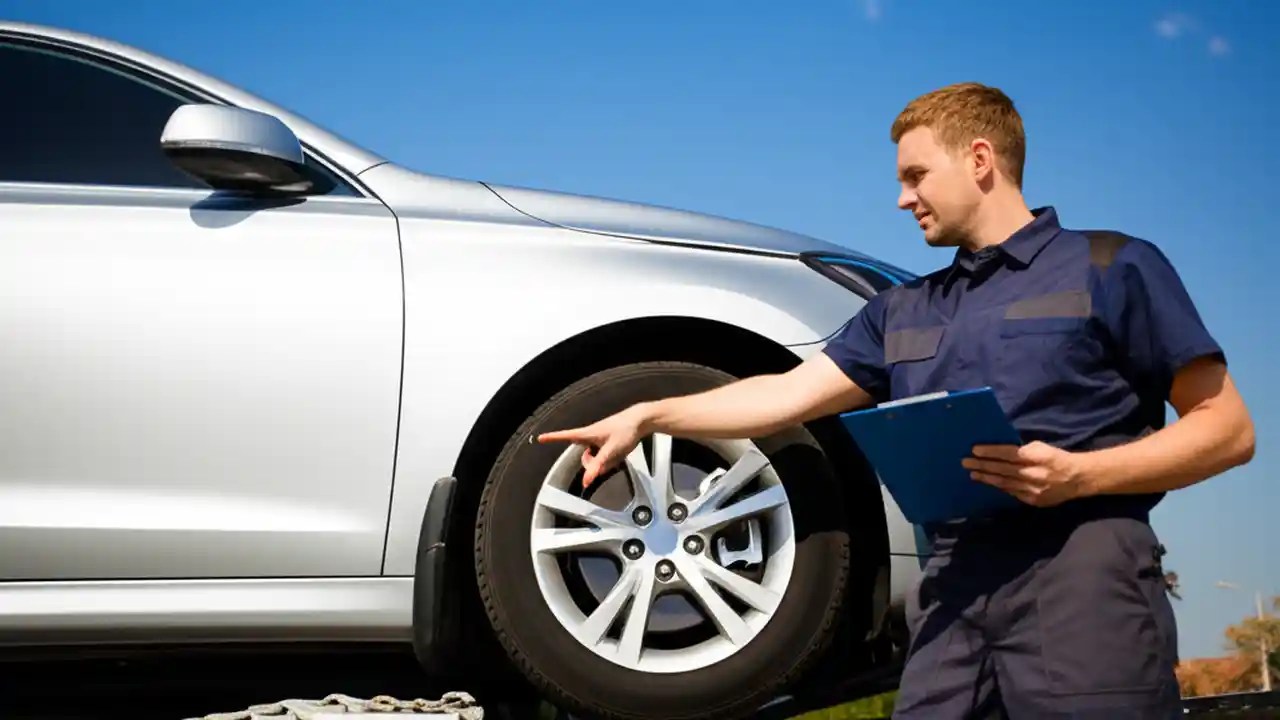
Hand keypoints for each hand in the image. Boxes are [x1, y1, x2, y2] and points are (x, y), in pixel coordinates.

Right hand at [536, 405, 649, 488]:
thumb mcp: (611, 452)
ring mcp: (600, 438)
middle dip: (593, 464)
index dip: (552, 438)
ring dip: (605, 461)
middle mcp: (591, 435)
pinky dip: (611, 457)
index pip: (566, 436)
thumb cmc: (626, 430)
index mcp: (588, 434)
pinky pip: (604, 455)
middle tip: (608, 461)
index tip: (540, 438)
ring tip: (618, 453)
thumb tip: (587, 479)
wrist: (641, 420)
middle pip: (584, 456)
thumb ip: (598, 466)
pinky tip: (621, 452)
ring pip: (595, 458)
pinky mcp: (607, 440)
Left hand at [962, 441, 1093, 507]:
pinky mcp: (1033, 500)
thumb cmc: (1056, 458)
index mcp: (1035, 457)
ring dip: (987, 478)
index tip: (975, 450)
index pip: (1008, 453)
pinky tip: (990, 482)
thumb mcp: (1041, 447)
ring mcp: (1032, 489)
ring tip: (973, 474)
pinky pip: (1012, 492)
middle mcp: (1032, 474)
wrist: (1078, 479)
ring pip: (1004, 483)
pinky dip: (1000, 487)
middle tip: (965, 462)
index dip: (991, 452)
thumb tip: (1000, 451)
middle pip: (1002, 469)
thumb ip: (1022, 450)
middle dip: (982, 465)